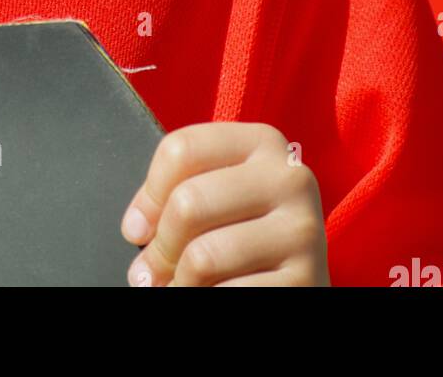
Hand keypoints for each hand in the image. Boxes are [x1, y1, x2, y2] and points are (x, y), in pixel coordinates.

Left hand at [120, 122, 329, 286]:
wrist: (299, 280)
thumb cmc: (245, 232)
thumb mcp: (219, 193)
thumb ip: (177, 191)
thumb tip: (137, 228)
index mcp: (263, 142)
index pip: (182, 149)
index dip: (148, 195)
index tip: (137, 228)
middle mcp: (290, 178)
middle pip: (188, 202)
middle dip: (159, 247)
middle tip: (150, 272)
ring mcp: (302, 231)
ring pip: (203, 256)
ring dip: (178, 282)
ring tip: (179, 286)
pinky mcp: (306, 281)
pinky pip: (230, 294)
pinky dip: (206, 301)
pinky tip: (210, 297)